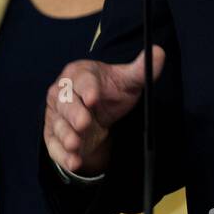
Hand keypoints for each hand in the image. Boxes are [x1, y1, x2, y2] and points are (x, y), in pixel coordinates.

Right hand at [43, 46, 163, 175]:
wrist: (98, 111)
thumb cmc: (111, 91)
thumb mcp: (127, 80)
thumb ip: (141, 68)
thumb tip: (159, 52)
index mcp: (78, 74)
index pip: (81, 80)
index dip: (87, 88)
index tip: (93, 98)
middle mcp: (62, 93)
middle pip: (66, 103)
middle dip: (74, 114)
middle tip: (84, 123)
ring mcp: (56, 116)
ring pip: (59, 125)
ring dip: (66, 135)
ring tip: (75, 144)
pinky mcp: (54, 136)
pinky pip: (55, 146)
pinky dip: (63, 156)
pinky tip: (74, 161)